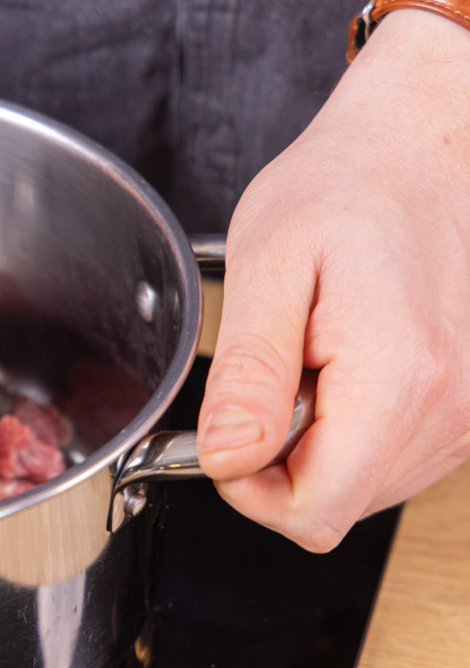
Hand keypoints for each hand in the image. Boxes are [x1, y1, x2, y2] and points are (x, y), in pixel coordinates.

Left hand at [198, 10, 469, 550]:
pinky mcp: (458, 410)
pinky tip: (336, 366)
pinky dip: (343, 430)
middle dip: (275, 462)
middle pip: (332, 507)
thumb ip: (247, 375)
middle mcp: (448, 411)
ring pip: (354, 489)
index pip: (312, 513)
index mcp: (397, 381)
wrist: (414, 151)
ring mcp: (462, 415)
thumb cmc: (340, 191)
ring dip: (310, 443)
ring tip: (308, 357)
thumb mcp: (267, 267)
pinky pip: (381, 462)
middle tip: (269, 373)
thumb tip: (226, 461)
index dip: (247, 490)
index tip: (224, 434)